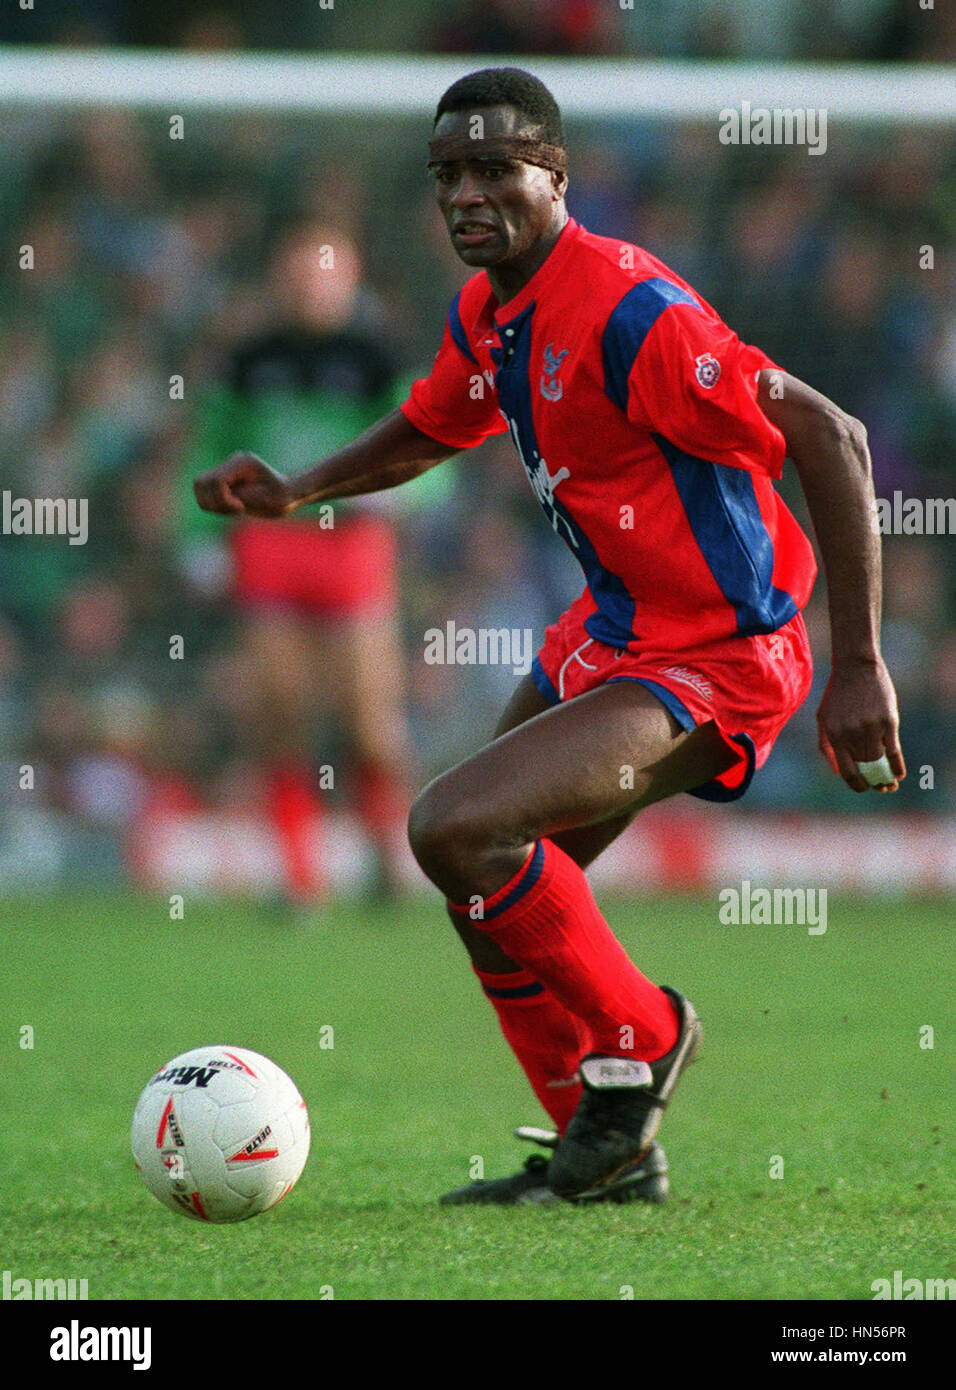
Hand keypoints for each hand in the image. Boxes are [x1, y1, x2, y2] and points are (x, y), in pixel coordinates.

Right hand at [193, 453, 296, 517]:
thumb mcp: (268, 499)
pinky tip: (231, 508)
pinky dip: (213, 505)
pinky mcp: (222, 479)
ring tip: (234, 509)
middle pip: (202, 482)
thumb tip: (222, 493)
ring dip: (212, 504)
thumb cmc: (282, 497)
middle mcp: (231, 463)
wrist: (287, 494)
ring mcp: (225, 470)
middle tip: (237, 509)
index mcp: (242, 463)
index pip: (217, 481)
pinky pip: (204, 493)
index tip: (242, 508)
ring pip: (199, 486)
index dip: (224, 499)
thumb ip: (243, 496)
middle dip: (216, 501)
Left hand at [817, 656, 905, 792]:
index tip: (863, 788)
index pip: (847, 771)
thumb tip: (837, 772)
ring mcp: (870, 727)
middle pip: (866, 767)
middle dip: (874, 781)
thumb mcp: (823, 718)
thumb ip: (826, 745)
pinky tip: (899, 774)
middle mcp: (852, 733)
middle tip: (880, 787)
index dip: (856, 784)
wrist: (855, 667)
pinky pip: (894, 750)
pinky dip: (897, 765)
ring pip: (880, 760)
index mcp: (834, 735)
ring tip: (890, 783)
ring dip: (886, 776)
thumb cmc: (838, 695)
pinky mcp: (888, 721)